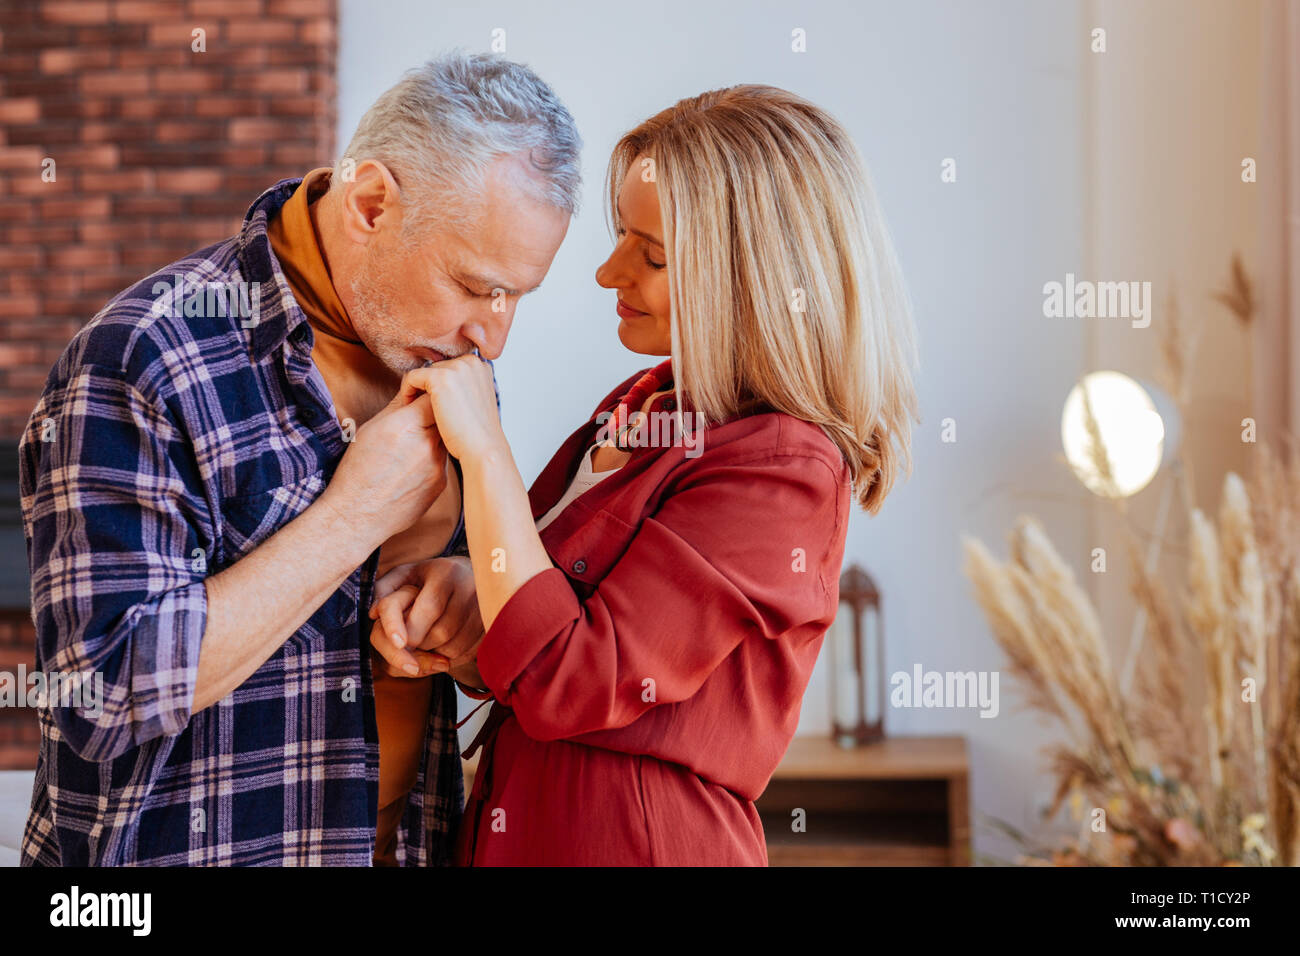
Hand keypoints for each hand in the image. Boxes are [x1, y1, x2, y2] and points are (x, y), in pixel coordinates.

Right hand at [318, 371, 447, 544]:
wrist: (357, 516)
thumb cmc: (357, 471)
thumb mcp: (370, 430)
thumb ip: (398, 406)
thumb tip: (414, 388)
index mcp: (405, 426)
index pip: (434, 396)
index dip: (427, 395)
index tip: (418, 399)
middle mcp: (426, 445)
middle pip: (443, 418)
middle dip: (432, 416)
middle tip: (415, 422)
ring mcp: (437, 467)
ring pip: (444, 440)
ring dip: (432, 438)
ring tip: (409, 448)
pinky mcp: (441, 484)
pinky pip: (442, 462)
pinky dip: (430, 460)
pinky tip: (410, 468)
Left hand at [368, 556, 484, 677]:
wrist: (476, 574)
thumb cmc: (431, 577)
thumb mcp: (405, 574)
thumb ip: (384, 590)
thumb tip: (373, 615)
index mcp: (446, 572)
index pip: (429, 607)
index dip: (415, 627)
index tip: (399, 643)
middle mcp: (471, 589)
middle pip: (439, 633)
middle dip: (417, 643)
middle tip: (410, 637)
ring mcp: (485, 610)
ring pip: (452, 648)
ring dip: (431, 653)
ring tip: (427, 636)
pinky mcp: (491, 628)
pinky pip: (466, 655)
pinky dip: (448, 658)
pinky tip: (442, 643)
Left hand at [397, 355, 503, 462]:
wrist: (482, 447)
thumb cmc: (477, 433)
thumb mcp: (474, 403)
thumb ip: (464, 388)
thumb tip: (444, 386)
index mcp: (480, 366)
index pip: (449, 367)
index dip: (439, 386)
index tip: (435, 405)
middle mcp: (470, 361)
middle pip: (436, 368)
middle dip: (428, 387)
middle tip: (425, 410)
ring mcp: (456, 367)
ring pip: (424, 373)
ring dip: (418, 390)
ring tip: (419, 411)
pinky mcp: (440, 377)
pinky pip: (412, 377)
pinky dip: (407, 391)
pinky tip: (410, 407)